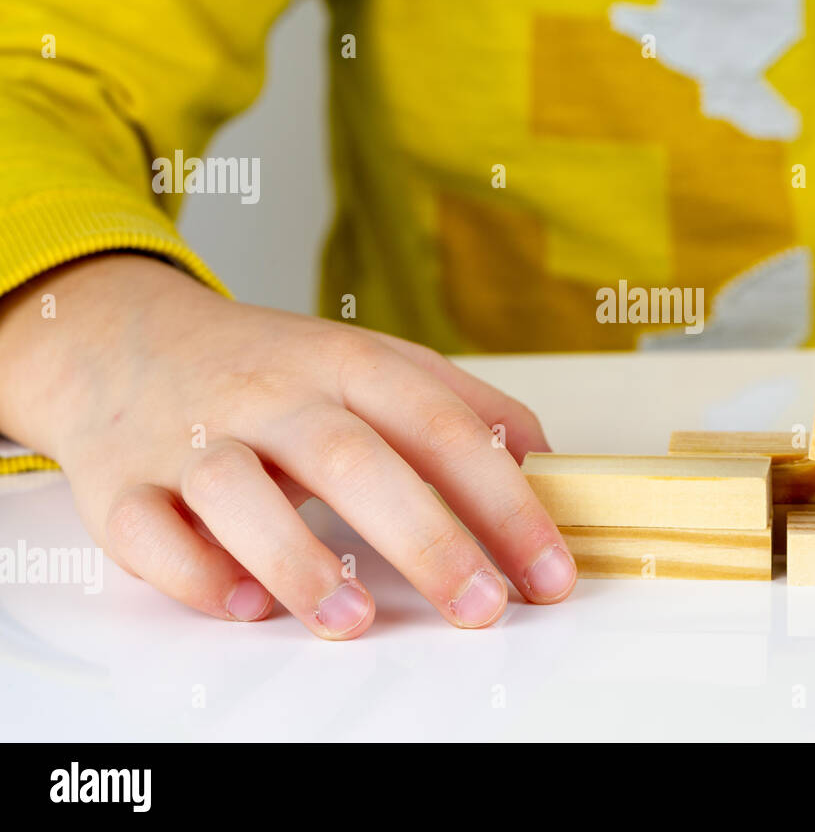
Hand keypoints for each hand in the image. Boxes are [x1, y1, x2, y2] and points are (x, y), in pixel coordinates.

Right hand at [0, 254, 575, 636]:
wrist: (123, 338)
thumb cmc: (270, 367)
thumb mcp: (372, 360)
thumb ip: (460, 404)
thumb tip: (545, 463)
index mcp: (347, 364)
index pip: (442, 428)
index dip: (505, 502)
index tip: (548, 572)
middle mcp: (273, 396)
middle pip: (354, 460)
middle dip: (426, 540)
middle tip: (480, 608)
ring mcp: (191, 437)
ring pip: (238, 493)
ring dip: (297, 562)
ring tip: (355, 622)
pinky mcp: (120, 483)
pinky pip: (147, 531)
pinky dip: (192, 572)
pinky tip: (243, 605)